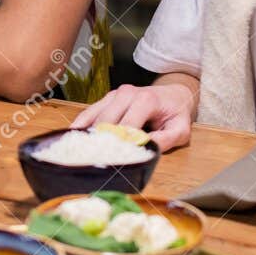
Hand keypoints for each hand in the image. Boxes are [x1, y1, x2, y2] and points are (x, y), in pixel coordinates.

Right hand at [72, 81, 195, 150]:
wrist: (174, 93)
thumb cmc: (177, 113)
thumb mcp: (181, 129)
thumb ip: (167, 139)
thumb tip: (146, 147)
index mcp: (146, 100)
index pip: (126, 126)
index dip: (120, 144)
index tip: (116, 161)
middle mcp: (127, 93)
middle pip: (106, 121)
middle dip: (102, 141)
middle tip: (98, 161)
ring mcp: (114, 95)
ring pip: (94, 116)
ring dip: (89, 134)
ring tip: (82, 152)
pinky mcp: (107, 99)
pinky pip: (89, 112)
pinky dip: (81, 125)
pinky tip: (73, 137)